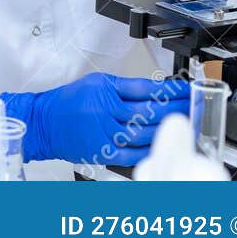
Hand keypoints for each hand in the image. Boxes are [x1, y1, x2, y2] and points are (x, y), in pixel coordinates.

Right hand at [0, 73, 189, 164]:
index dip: (170, 89)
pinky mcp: (103, 151)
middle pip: (149, 111)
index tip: (186, 89)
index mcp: (106, 89)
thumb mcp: (95, 83)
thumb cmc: (67, 102)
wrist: (43, 123)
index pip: (145, 88)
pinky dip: (150, 150)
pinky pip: (133, 154)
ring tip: (185, 125)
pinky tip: (164, 146)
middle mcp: (106, 110)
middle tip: (194, 106)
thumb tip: (154, 93)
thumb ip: (123, 88)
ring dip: (167, 129)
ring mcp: (105, 133)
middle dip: (176, 108)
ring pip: (144, 132)